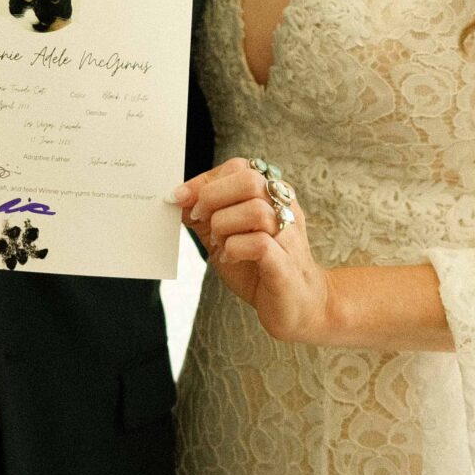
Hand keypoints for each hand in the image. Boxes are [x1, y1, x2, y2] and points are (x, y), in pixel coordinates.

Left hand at [173, 158, 332, 344]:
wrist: (297, 306)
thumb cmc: (260, 267)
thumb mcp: (227, 235)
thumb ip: (206, 215)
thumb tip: (177, 197)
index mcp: (273, 195)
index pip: (240, 167)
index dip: (206, 180)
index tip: (180, 197)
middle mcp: (286, 209)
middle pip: (250, 180)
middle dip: (213, 197)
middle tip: (200, 219)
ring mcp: (289, 236)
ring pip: (255, 210)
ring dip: (224, 226)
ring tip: (218, 243)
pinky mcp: (286, 265)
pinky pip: (260, 244)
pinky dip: (235, 249)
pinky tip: (229, 258)